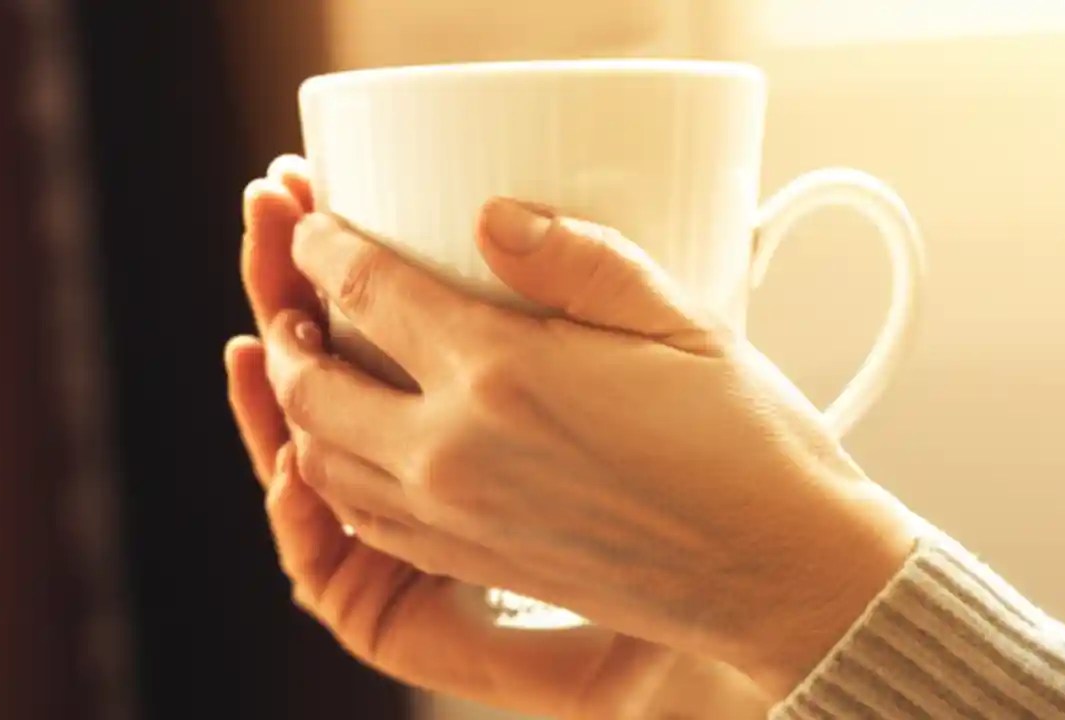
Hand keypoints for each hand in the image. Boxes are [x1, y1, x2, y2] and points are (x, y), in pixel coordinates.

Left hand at [228, 158, 770, 718]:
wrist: (776, 571)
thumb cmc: (744, 444)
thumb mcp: (678, 319)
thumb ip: (576, 258)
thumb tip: (492, 217)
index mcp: (502, 374)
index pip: (368, 291)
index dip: (325, 247)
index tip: (315, 226)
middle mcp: (457, 453)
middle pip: (312, 388)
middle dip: (289, 334)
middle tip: (297, 299)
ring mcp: (458, 519)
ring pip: (322, 464)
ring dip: (298, 412)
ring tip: (309, 373)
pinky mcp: (475, 562)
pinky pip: (366, 520)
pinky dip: (336, 479)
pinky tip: (358, 454)